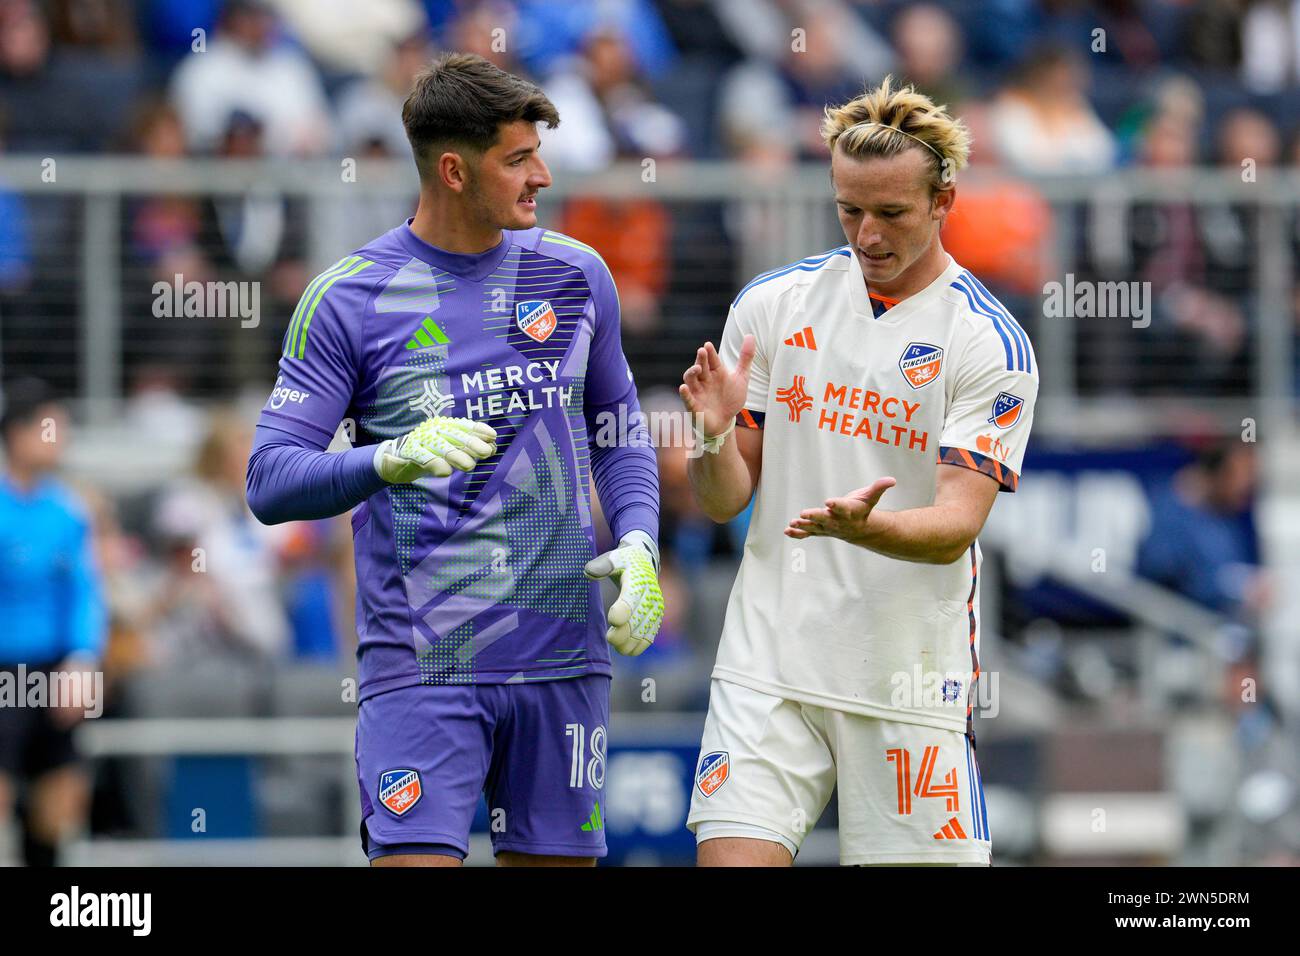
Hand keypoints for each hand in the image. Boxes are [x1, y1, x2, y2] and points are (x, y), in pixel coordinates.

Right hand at [374, 416, 496, 482]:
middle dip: (472, 444)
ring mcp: (421, 440)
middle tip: (487, 453)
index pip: (463, 426)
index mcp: (444, 426)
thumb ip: (468, 448)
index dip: (478, 430)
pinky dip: (434, 464)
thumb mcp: (450, 449)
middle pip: (455, 436)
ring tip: (470, 466)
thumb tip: (493, 448)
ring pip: (441, 447)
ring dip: (456, 456)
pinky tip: (445, 472)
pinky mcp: (409, 453)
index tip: (492, 437)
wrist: (397, 460)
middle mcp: (433, 430)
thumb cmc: (429, 454)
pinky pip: (423, 458)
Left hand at [583, 535, 663, 655]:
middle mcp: (650, 596)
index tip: (613, 620)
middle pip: (638, 620)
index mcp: (638, 581)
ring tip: (616, 646)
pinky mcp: (655, 618)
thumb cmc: (624, 562)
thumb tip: (589, 572)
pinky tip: (626, 650)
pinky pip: (649, 636)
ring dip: (631, 642)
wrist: (645, 562)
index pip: (631, 598)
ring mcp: (655, 608)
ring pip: (644, 632)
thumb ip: (602, 565)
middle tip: (610, 638)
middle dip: (624, 632)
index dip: (623, 610)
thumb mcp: (614, 558)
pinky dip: (639, 646)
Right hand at [678, 336, 755, 437]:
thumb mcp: (741, 377)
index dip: (710, 353)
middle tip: (702, 350)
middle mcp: (705, 380)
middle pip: (700, 367)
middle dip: (701, 359)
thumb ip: (745, 357)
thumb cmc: (730, 398)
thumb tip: (750, 335)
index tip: (708, 345)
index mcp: (715, 372)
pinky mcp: (694, 406)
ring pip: (691, 380)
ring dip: (691, 373)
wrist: (725, 421)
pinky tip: (683, 388)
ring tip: (696, 367)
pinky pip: (687, 399)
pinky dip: (685, 394)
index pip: (712, 360)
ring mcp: (698, 392)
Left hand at [784, 477, 896, 543]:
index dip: (836, 505)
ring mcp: (828, 528)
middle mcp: (838, 521)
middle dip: (815, 516)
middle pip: (825, 519)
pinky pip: (808, 533)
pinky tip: (787, 531)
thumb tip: (892, 480)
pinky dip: (798, 533)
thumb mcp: (871, 497)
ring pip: (814, 527)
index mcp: (849, 511)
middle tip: (804, 513)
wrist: (860, 530)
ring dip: (803, 525)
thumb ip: (879, 488)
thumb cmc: (863, 509)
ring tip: (793, 522)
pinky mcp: (820, 530)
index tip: (828, 501)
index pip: (843, 507)